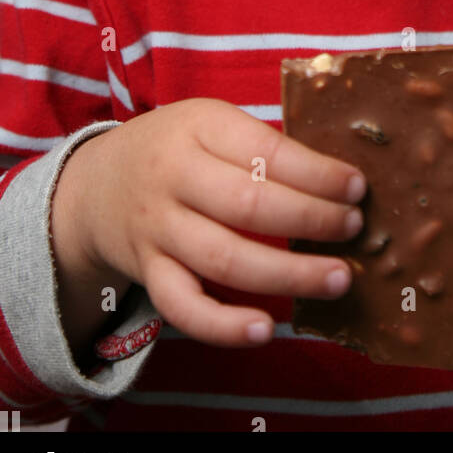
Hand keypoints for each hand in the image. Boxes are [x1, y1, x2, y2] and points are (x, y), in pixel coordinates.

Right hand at [70, 97, 366, 346]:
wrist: (95, 183)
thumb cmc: (176, 148)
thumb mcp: (211, 122)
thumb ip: (261, 145)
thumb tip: (338, 180)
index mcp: (200, 127)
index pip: (267, 151)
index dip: (318, 173)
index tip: (357, 188)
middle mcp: (174, 176)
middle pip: (249, 205)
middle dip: (311, 220)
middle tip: (354, 229)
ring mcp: (158, 228)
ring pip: (225, 259)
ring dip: (288, 274)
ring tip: (337, 278)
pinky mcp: (148, 272)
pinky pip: (183, 306)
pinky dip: (223, 325)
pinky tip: (265, 330)